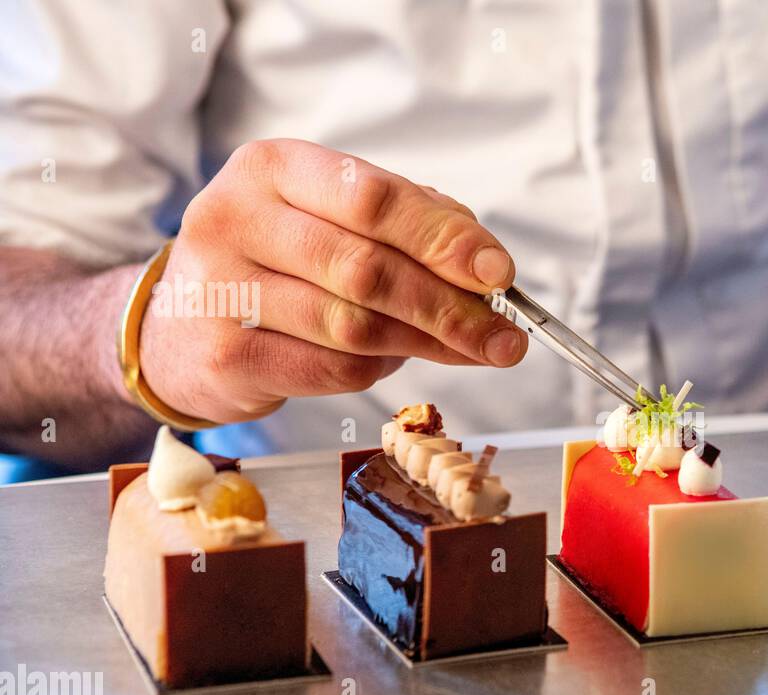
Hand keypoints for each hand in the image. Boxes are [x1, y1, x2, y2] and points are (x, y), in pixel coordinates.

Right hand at [138, 138, 527, 422]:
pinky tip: (398, 359)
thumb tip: (486, 267)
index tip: (499, 273)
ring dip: (427, 343)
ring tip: (471, 349)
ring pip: (355, 325)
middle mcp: (236, 218)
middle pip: (368, 269)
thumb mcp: (330, 220)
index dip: (444, 239)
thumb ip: (408, 226)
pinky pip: (334, 368)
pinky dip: (382, 369)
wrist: (177, 330)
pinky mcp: (226, 355)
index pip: (373, 199)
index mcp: (272, 167)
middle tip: (504, 337)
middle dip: (450, 307)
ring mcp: (221, 290)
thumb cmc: (276, 264)